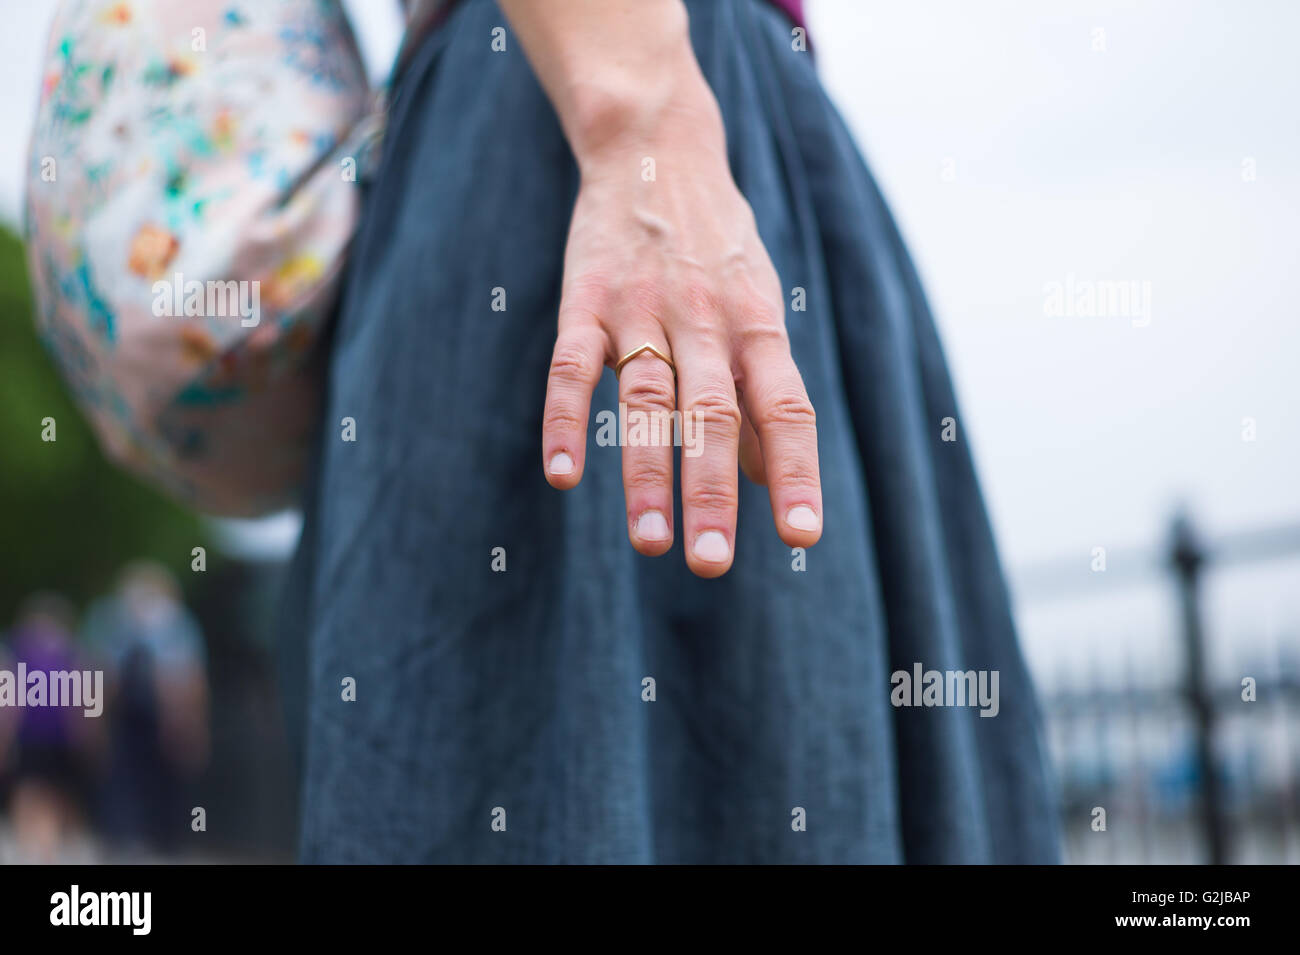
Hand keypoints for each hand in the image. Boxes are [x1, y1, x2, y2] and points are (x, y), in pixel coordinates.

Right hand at [540, 95, 822, 577]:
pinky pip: (571, 365)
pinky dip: (564, 419)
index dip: (794, 473)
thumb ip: (761, 392)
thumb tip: (770, 481)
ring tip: (649, 541)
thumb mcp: (757, 306)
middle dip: (711, 492)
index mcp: (757, 326)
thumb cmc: (718, 248)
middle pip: (712, 414)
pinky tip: (562, 476)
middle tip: (710, 562)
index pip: (785, 409)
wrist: (656, 149)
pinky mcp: (585, 299)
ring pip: (646, 399)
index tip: (802, 536)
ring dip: (645, 472)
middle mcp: (706, 320)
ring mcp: (643, 308)